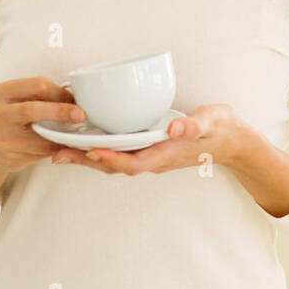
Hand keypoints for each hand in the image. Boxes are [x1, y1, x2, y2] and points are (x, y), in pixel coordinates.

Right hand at [0, 77, 86, 173]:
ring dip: (62, 136)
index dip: (61, 92)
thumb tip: (78, 100)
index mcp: (4, 92)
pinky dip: (56, 150)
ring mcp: (0, 138)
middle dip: (60, 112)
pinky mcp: (8, 159)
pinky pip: (40, 155)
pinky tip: (64, 147)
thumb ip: (46, 97)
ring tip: (75, 134)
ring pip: (39, 138)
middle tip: (81, 116)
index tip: (77, 100)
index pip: (38, 86)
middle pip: (32, 109)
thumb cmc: (17, 117)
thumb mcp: (24, 99)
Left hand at [51, 103, 245, 175]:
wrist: (232, 140)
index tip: (88, 152)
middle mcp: (155, 159)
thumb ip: (193, 126)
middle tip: (56, 154)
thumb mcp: (211, 122)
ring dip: (87, 157)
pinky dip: (101, 149)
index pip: (132, 163)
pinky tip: (85, 140)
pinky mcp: (150, 149)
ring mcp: (152, 156)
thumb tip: (174, 128)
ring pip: (114, 161)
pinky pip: (120, 153)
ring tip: (60, 150)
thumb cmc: (220, 129)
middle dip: (85, 162)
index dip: (109, 160)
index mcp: (165, 154)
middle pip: (115, 166)